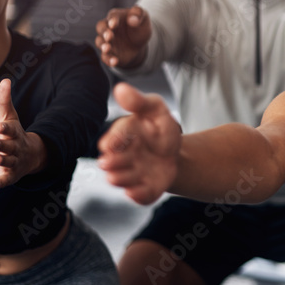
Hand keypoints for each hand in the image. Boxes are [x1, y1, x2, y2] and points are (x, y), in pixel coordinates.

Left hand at [0, 79, 46, 190]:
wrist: (31, 156)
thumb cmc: (14, 134)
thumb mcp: (9, 117)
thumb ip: (5, 100)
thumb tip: (6, 80)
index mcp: (13, 134)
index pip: (10, 130)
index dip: (5, 129)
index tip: (0, 127)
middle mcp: (15, 148)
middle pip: (9, 147)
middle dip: (2, 146)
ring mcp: (14, 161)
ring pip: (9, 162)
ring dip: (3, 161)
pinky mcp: (10, 174)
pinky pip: (6, 179)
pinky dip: (1, 183)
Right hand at [95, 6, 151, 68]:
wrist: (139, 43)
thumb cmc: (139, 26)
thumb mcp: (143, 17)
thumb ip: (139, 13)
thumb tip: (132, 19)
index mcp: (116, 17)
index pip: (112, 16)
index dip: (112, 20)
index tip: (114, 24)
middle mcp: (108, 29)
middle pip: (101, 28)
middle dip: (104, 32)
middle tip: (109, 36)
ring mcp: (107, 42)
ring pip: (100, 42)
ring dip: (103, 46)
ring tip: (107, 48)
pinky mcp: (109, 53)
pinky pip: (105, 57)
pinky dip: (108, 59)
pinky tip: (114, 62)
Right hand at [98, 82, 181, 204]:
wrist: (176, 152)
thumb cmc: (159, 127)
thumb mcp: (155, 110)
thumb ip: (139, 102)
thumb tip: (121, 88)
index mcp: (122, 138)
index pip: (111, 142)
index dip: (111, 143)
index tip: (110, 145)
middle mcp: (122, 159)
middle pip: (112, 164)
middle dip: (111, 164)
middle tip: (109, 163)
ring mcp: (133, 175)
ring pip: (122, 181)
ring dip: (121, 180)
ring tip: (117, 178)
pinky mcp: (145, 189)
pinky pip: (141, 196)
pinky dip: (139, 196)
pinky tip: (138, 192)